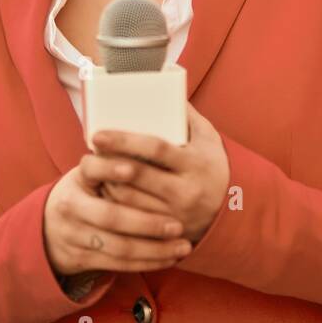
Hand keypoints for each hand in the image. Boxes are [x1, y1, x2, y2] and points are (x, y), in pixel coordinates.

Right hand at [42, 149, 194, 282]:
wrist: (49, 227)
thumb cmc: (89, 190)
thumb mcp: (91, 171)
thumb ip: (118, 154)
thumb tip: (162, 116)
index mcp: (78, 177)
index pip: (92, 169)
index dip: (111, 168)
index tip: (133, 168)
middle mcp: (70, 206)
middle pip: (111, 216)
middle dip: (147, 223)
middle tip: (177, 225)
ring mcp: (74, 234)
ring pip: (119, 247)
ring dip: (154, 249)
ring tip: (183, 246)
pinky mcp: (82, 257)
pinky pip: (118, 264)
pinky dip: (147, 262)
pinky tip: (170, 258)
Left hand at [90, 103, 228, 245]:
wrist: (233, 212)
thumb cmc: (212, 167)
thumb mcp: (208, 138)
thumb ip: (187, 116)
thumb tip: (164, 90)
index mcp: (194, 163)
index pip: (156, 148)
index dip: (125, 140)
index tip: (98, 135)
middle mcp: (186, 191)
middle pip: (137, 175)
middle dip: (107, 163)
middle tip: (88, 153)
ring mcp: (175, 215)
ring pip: (128, 200)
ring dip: (106, 183)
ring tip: (94, 170)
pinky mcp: (165, 232)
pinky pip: (131, 219)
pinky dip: (114, 204)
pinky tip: (105, 191)